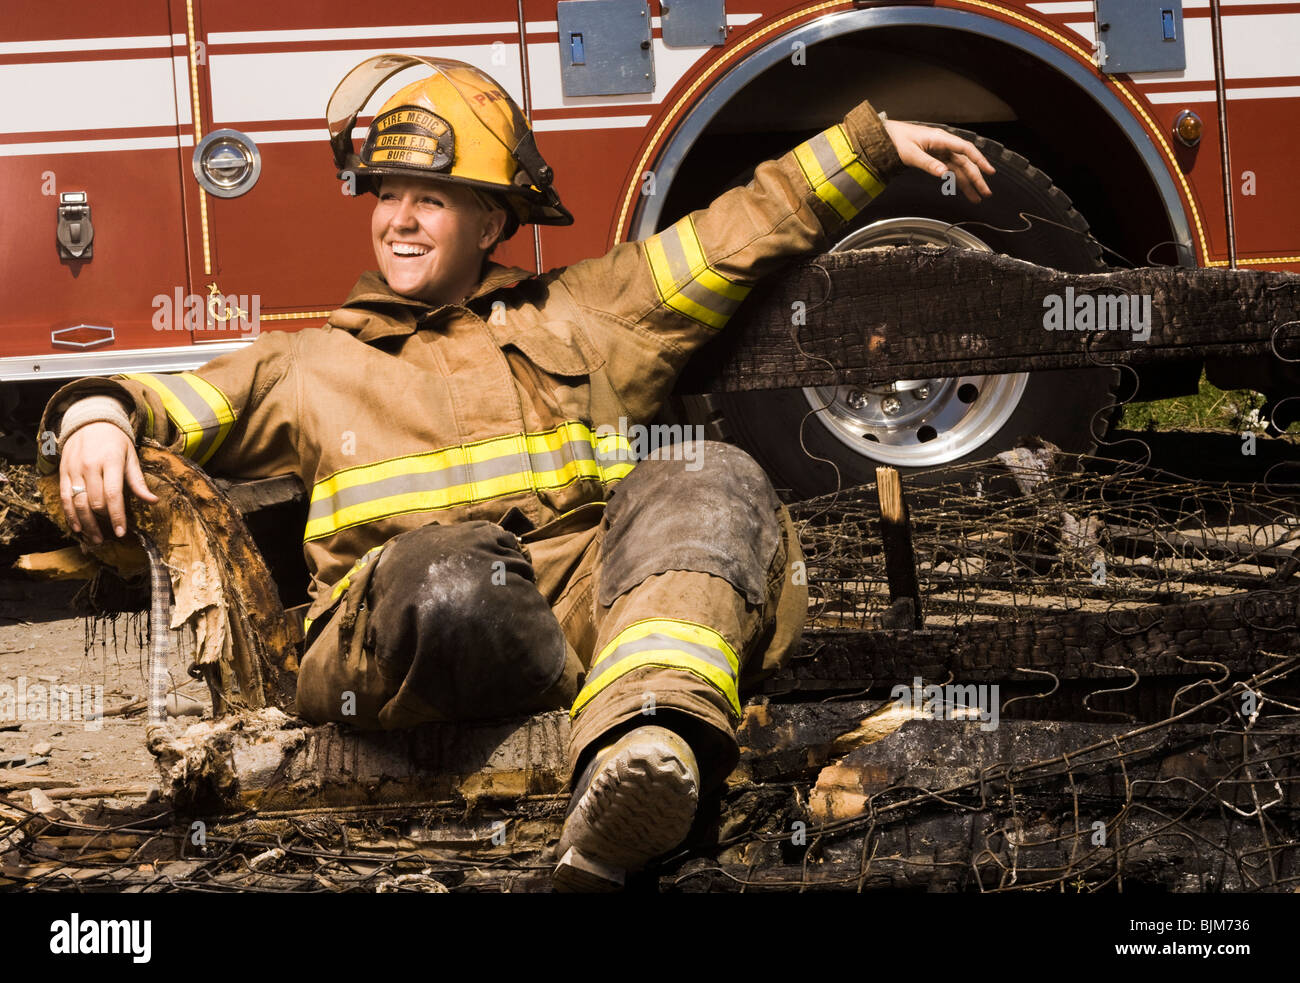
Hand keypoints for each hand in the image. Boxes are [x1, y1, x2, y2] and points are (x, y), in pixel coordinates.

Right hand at [58, 422, 157, 544]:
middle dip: (103, 522)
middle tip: (111, 536)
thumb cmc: (115, 441)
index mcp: (111, 461)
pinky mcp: (63, 472)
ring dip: (86, 524)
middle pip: (94, 502)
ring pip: (77, 503)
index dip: (117, 516)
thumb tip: (153, 501)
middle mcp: (90, 466)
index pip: (113, 494)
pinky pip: (64, 497)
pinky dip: (69, 514)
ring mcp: (74, 470)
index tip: (121, 532)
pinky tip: (77, 527)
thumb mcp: (131, 457)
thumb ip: (138, 481)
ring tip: (95, 538)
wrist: (89, 422)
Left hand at [883, 120, 994, 202]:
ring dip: (968, 183)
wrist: (886, 136)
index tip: (989, 171)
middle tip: (986, 192)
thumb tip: (943, 173)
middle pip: (965, 162)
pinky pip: (950, 171)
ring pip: (959, 169)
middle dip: (977, 178)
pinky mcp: (936, 159)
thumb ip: (928, 163)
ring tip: (977, 198)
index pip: (965, 149)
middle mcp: (944, 145)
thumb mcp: (910, 153)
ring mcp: (941, 152)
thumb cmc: (897, 140)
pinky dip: (957, 181)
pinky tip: (964, 190)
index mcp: (940, 139)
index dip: (979, 160)